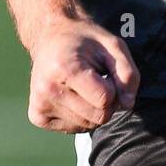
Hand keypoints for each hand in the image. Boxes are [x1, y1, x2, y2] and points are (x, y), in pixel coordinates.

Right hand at [27, 14, 139, 132]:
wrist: (50, 36)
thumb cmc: (85, 41)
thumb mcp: (113, 46)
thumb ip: (128, 74)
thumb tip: (128, 104)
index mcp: (65, 69)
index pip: (105, 99)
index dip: (114, 88)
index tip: (105, 72)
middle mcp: (48, 89)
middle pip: (98, 117)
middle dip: (106, 102)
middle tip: (98, 80)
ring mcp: (40, 105)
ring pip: (87, 126)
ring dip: (94, 109)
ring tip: (84, 85)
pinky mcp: (37, 116)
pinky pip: (73, 129)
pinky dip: (80, 115)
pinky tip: (73, 94)